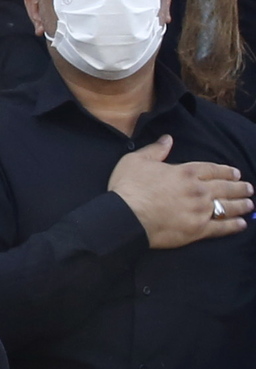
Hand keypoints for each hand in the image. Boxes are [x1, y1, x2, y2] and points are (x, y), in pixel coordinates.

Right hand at [108, 135, 252, 247]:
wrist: (125, 218)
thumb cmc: (128, 188)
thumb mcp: (136, 161)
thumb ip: (155, 150)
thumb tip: (167, 139)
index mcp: (186, 172)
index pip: (213, 169)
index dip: (226, 171)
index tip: (235, 173)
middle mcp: (198, 190)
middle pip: (225, 187)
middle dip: (239, 187)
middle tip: (249, 188)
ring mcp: (200, 210)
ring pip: (227, 206)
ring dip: (241, 205)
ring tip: (249, 205)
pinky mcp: (197, 229)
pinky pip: (221, 227)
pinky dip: (233, 225)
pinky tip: (241, 224)